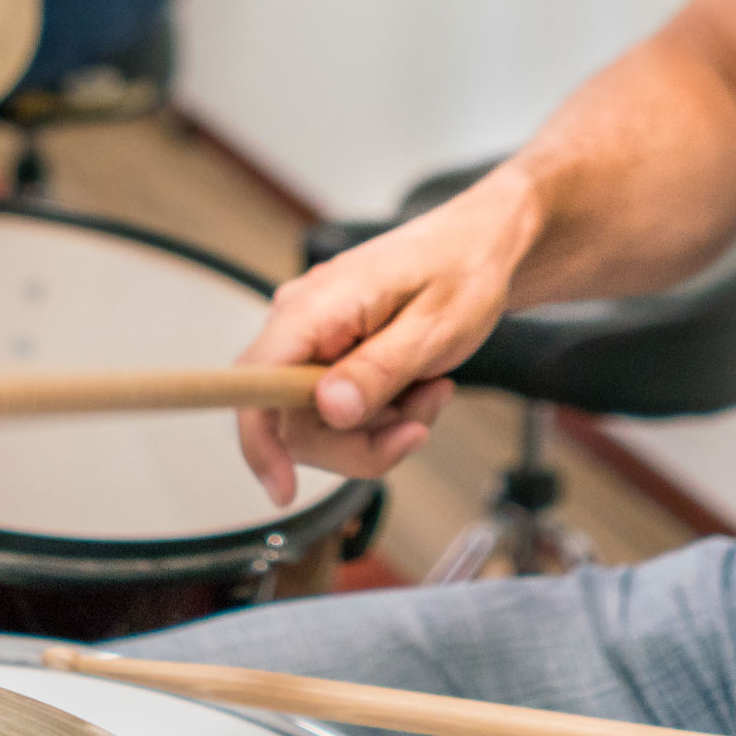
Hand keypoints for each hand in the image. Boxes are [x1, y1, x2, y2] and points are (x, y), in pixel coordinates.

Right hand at [238, 174, 539, 504]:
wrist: (479, 245)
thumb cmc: (462, 273)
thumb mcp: (435, 328)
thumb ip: (379, 369)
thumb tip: (331, 410)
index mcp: (313, 309)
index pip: (255, 383)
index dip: (259, 441)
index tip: (283, 490)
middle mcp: (297, 323)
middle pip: (293, 420)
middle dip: (360, 440)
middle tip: (418, 425)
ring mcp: (309, 339)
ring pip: (320, 422)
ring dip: (380, 426)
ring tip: (430, 394)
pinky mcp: (324, 352)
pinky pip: (336, 407)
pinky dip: (380, 412)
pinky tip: (417, 387)